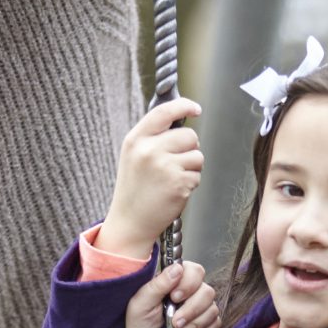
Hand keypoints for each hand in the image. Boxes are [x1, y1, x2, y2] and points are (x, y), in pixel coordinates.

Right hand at [99, 94, 203, 256]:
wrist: (130, 222)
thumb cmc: (134, 188)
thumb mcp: (133, 155)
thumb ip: (153, 136)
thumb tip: (181, 119)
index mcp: (135, 140)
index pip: (164, 113)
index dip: (184, 106)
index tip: (196, 109)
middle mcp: (149, 150)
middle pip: (189, 135)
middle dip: (188, 148)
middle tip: (174, 163)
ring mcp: (165, 167)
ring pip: (197, 155)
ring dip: (191, 167)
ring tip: (172, 179)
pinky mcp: (179, 183)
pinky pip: (198, 175)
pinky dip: (190, 183)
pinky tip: (174, 191)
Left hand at [119, 259, 219, 327]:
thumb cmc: (139, 322)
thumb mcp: (142, 302)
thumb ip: (159, 284)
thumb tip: (177, 268)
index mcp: (175, 281)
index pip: (195, 271)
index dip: (189, 283)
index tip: (174, 297)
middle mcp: (191, 292)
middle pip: (207, 292)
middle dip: (191, 310)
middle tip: (175, 322)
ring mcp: (200, 308)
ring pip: (212, 310)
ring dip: (195, 325)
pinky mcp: (206, 325)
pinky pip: (215, 325)